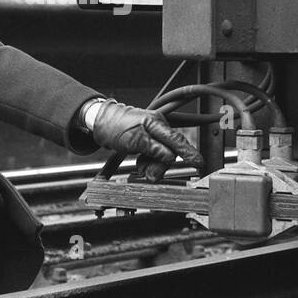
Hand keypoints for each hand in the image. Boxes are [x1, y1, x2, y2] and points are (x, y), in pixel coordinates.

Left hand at [88, 100, 203, 168]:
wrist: (98, 123)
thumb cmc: (112, 126)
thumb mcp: (133, 139)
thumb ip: (153, 148)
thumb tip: (170, 157)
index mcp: (156, 123)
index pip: (177, 140)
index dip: (189, 153)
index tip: (199, 164)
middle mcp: (157, 127)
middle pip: (170, 152)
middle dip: (160, 165)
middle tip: (149, 174)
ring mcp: (151, 134)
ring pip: (161, 156)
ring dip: (152, 166)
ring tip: (141, 168)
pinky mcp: (146, 141)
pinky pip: (153, 155)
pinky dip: (147, 163)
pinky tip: (140, 165)